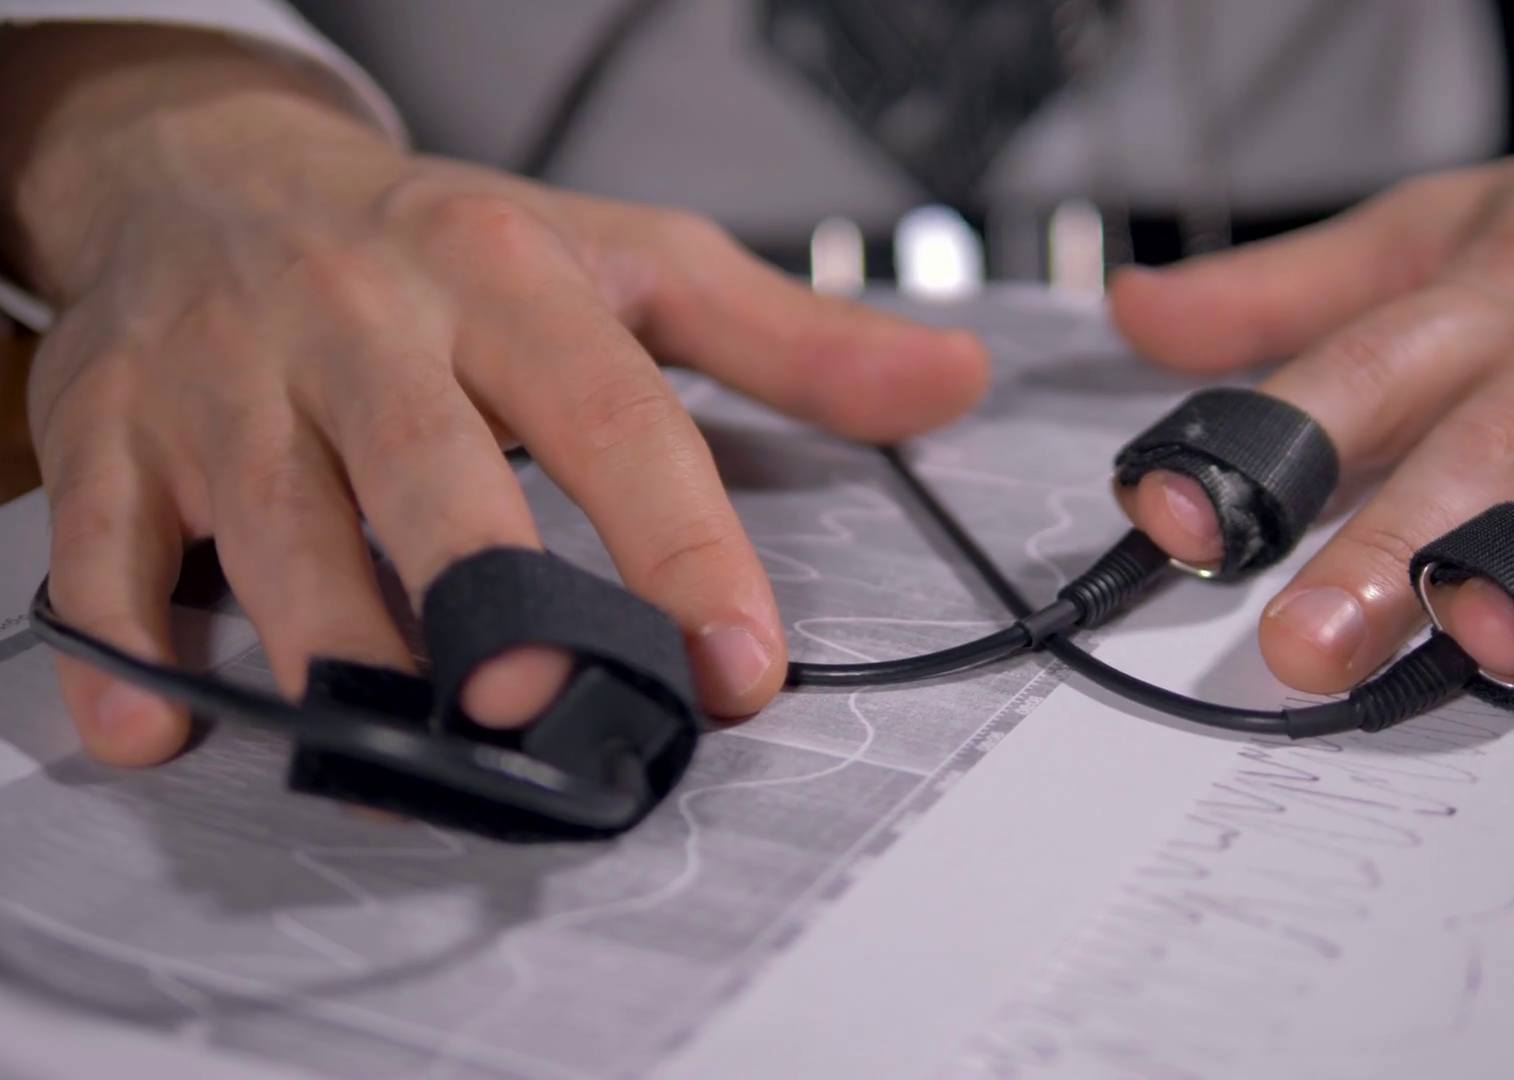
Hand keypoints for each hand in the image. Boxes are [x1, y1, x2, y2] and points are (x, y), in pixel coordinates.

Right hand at [1, 26, 987, 764]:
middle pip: (427, 471)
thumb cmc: (443, 242)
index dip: (680, 541)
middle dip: (483, 592)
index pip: (610, 414)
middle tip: (541, 702)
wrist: (213, 172)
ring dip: (331, 654)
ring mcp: (225, 380)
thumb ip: (790, 339)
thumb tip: (949, 381)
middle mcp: (361, 321)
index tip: (740, 663)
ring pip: (271, 530)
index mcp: (503, 275)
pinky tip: (166, 725)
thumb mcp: (629, 262)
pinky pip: (103, 551)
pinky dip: (125, 648)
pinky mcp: (110, 434)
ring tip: (398, 751)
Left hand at [1112, 35, 1513, 707]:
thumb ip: (1287, 293)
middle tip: (1313, 642)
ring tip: (1510, 653)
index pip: (1359, 371)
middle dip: (1396, 546)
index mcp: (1490, 294)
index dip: (1264, 447)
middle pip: (1486, 444)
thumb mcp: (1441, 229)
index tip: (1177, 521)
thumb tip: (1139, 315)